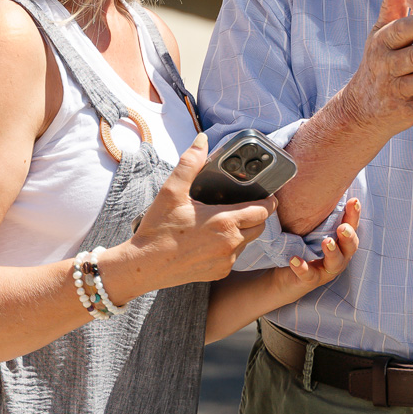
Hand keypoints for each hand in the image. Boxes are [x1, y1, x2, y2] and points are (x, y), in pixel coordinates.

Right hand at [106, 136, 273, 289]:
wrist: (144, 265)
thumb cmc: (158, 229)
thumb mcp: (171, 191)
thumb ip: (190, 163)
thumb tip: (202, 140)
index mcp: (224, 221)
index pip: (263, 211)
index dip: (268, 201)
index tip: (268, 195)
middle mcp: (230, 243)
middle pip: (259, 227)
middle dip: (256, 215)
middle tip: (244, 205)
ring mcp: (226, 261)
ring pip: (247, 242)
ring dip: (243, 232)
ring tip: (224, 220)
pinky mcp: (219, 273)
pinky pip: (234, 257)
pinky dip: (230, 248)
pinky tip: (213, 239)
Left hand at [276, 198, 361, 296]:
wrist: (285, 276)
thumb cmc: (301, 246)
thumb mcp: (309, 227)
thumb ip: (315, 211)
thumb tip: (310, 178)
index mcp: (340, 241)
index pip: (351, 226)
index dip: (354, 215)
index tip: (354, 201)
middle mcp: (338, 256)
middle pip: (350, 246)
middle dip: (349, 236)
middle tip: (343, 227)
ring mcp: (325, 270)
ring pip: (335, 263)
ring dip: (332, 252)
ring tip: (326, 242)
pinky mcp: (310, 280)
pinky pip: (309, 275)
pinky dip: (303, 267)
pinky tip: (295, 259)